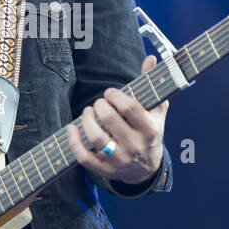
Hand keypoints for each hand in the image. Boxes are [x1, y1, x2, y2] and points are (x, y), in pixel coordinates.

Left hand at [65, 54, 168, 186]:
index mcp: (149, 129)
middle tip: (100, 103)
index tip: (110, 93)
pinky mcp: (105, 169)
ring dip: (87, 120)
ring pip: (96, 138)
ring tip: (88, 111)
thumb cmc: (149, 132)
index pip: (129, 108)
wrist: (147, 168)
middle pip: (109, 120)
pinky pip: (84, 157)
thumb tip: (150, 59)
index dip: (115, 96)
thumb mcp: (156, 110)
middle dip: (100, 105)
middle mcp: (135, 146)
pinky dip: (74, 141)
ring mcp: (119, 159)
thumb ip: (152, 84)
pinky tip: (71, 128)